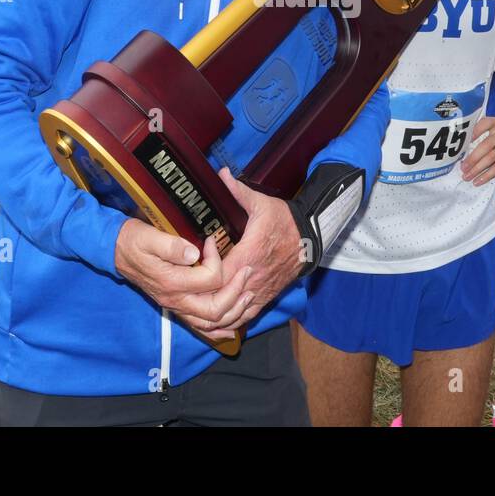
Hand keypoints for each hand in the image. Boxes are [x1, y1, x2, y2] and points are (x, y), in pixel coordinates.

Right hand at [113, 220, 251, 339]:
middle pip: (215, 310)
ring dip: (234, 311)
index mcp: (171, 282)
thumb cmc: (134, 241)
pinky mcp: (177, 306)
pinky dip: (219, 330)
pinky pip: (201, 328)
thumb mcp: (149, 236)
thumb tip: (194, 253)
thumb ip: (171, 245)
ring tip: (248, 293)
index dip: (218, 260)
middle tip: (247, 271)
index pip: (209, 280)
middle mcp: (175, 300)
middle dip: (237, 292)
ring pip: (211, 324)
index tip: (213, 241)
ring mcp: (176, 306)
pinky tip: (232, 325)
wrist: (116, 251)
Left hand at [206, 167, 303, 331]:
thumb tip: (221, 174)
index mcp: (248, 256)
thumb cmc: (284, 221)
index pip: (218, 274)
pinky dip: (225, 322)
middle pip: (219, 299)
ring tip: (191, 303)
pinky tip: (210, 317)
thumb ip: (238, 192)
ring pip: (229, 315)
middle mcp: (252, 279)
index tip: (200, 254)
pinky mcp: (263, 299)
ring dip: (209, 313)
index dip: (203, 270)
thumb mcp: (261, 204)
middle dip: (199, 296)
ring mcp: (258, 292)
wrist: (310, 239)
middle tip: (184, 284)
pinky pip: (243, 318)